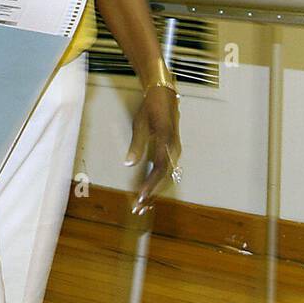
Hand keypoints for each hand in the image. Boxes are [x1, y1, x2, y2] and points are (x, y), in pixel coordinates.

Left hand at [124, 84, 182, 215]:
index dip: (150, 185)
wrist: (164, 94)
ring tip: (142, 206)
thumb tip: (128, 164)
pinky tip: (148, 192)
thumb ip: (136, 145)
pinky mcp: (172, 150)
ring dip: (155, 191)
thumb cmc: (150, 107)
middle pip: (165, 177)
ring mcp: (175, 150)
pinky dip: (157, 183)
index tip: (141, 197)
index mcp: (167, 141)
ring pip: (166, 175)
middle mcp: (174, 148)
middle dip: (152, 194)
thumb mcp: (140, 124)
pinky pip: (166, 170)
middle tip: (138, 209)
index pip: (160, 169)